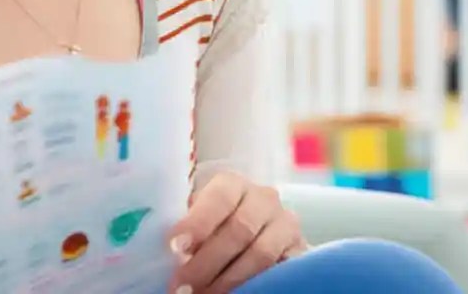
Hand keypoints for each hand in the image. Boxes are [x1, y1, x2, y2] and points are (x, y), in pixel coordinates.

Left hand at [167, 171, 306, 293]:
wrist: (259, 231)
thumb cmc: (216, 224)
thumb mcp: (201, 218)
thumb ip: (189, 227)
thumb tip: (168, 251)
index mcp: (233, 185)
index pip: (219, 197)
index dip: (198, 223)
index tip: (175, 247)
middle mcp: (263, 198)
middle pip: (239, 229)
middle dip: (207, 262)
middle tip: (182, 287)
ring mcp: (285, 223)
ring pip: (260, 253)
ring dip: (228, 280)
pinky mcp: (299, 250)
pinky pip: (280, 269)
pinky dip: (254, 284)